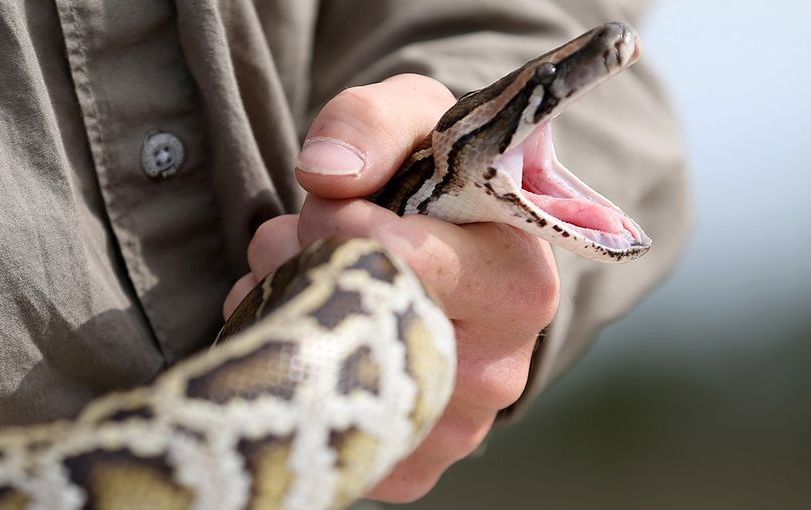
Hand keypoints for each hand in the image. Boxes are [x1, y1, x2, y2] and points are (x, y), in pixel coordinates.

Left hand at [223, 74, 559, 501]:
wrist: (457, 250)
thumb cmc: (437, 182)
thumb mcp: (417, 121)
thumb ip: (371, 123)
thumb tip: (325, 175)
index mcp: (520, 283)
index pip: (401, 260)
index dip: (337, 223)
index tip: (332, 203)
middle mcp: (500, 370)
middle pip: (354, 325)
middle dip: (302, 269)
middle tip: (306, 240)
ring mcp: (456, 429)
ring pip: (328, 381)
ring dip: (290, 319)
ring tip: (312, 284)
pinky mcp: (411, 468)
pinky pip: (322, 428)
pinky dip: (297, 376)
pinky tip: (317, 340)